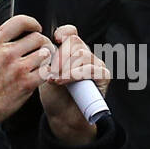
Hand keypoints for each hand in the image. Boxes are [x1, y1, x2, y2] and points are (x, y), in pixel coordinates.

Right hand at [0, 15, 49, 123]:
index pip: (19, 22)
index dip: (32, 22)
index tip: (35, 27)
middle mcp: (7, 54)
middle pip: (37, 37)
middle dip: (41, 40)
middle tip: (41, 46)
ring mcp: (18, 69)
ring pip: (45, 53)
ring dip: (46, 55)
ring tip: (43, 59)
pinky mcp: (27, 84)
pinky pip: (47, 71)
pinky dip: (47, 70)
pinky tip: (43, 72)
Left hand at [38, 25, 109, 145]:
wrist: (62, 116)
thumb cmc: (54, 96)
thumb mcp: (45, 73)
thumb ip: (48, 59)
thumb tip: (51, 46)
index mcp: (71, 51)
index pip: (71, 32)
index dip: (64, 32)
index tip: (55, 39)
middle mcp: (85, 55)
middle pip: (75, 42)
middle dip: (60, 56)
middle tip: (51, 71)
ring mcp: (96, 64)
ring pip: (82, 55)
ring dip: (65, 68)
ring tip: (55, 80)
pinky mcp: (104, 76)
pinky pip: (92, 69)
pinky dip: (75, 74)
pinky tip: (63, 81)